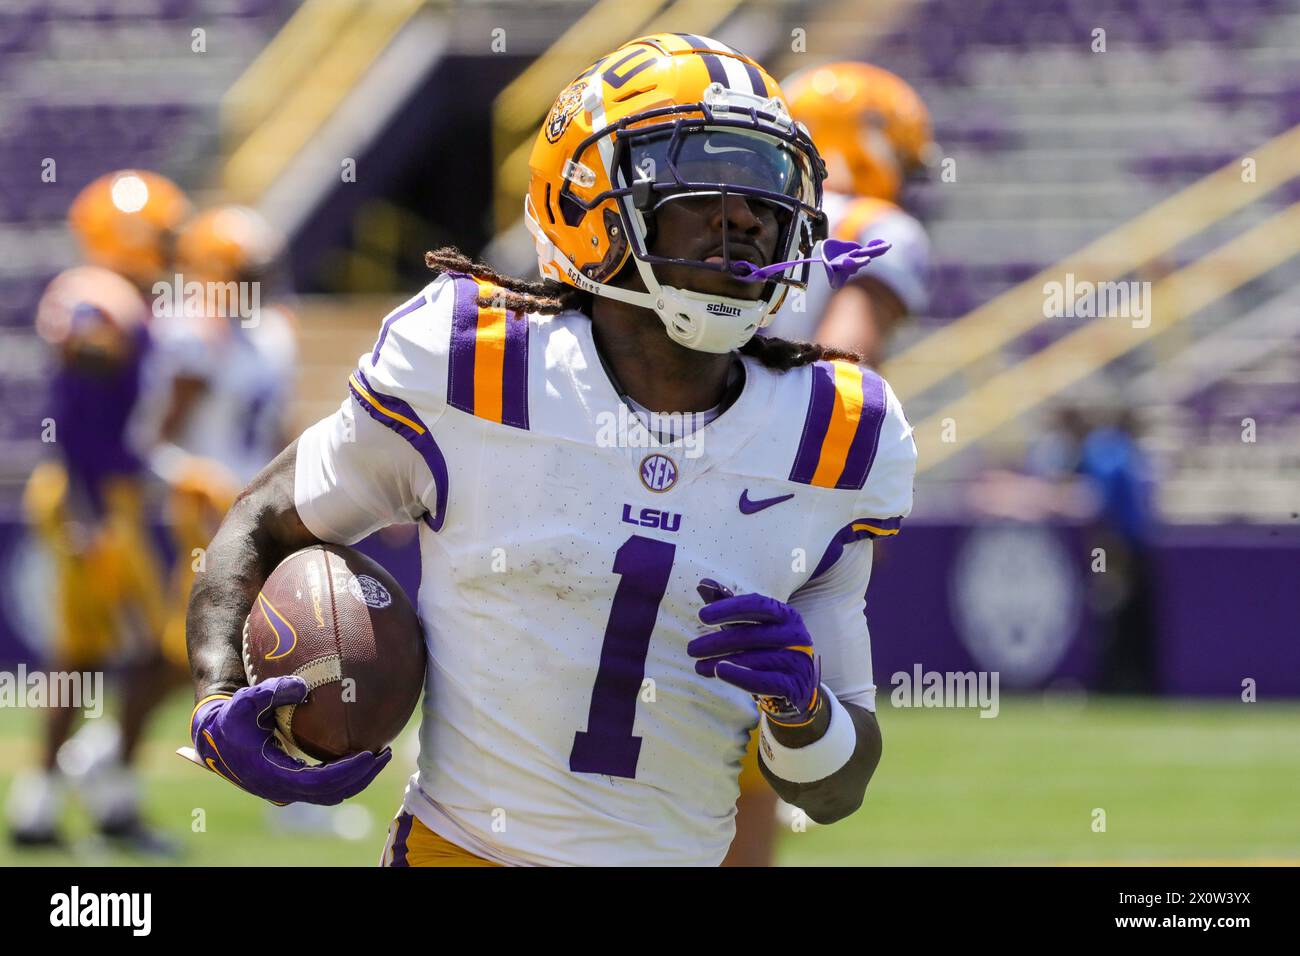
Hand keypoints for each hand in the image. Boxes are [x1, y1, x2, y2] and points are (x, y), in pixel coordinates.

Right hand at [185, 677, 390, 804]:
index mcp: (273, 774)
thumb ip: (273, 692)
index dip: (347, 772)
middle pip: (332, 793)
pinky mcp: (291, 783)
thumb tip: (303, 685)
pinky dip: (345, 775)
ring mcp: (286, 790)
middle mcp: (281, 789)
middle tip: (386, 754)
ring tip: (379, 755)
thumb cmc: (231, 717)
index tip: (369, 754)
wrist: (213, 737)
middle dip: (361, 777)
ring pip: (330, 794)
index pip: (319, 781)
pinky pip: (324, 786)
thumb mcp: (246, 701)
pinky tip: (359, 754)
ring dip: (356, 779)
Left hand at [691, 579, 822, 725]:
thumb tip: (703, 584)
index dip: (729, 609)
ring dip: (722, 662)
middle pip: (752, 635)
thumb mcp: (751, 624)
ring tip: (698, 666)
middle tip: (691, 649)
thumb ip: (728, 604)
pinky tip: (720, 673)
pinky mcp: (794, 685)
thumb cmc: (768, 646)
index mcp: (786, 614)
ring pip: (756, 659)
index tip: (702, 616)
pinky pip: (765, 681)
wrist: (797, 682)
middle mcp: (796, 635)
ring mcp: (797, 661)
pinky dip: (741, 677)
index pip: (757, 605)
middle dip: (718, 642)